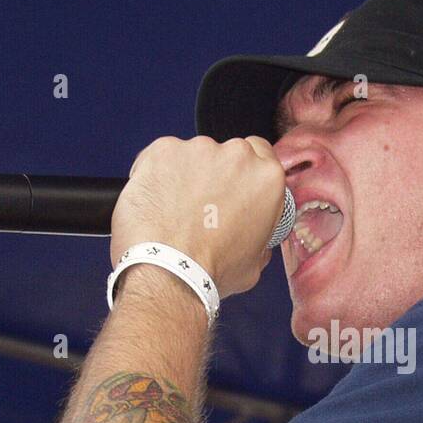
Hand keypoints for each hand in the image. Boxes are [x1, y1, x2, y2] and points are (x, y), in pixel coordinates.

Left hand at [111, 135, 286, 296]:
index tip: (233, 185)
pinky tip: (156, 201)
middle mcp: (237, 156)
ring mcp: (199, 150)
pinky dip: (157, 174)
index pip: (261, 154)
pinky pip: (161, 158)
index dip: (245, 172)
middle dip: (215, 174)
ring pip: (193, 156)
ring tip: (174, 210)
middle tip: (202, 205)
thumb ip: (258, 235)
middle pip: (227, 153)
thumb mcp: (255, 261)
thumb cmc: (211, 271)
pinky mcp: (164, 150)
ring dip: (186, 175)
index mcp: (266, 179)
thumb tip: (251, 234)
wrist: (169, 272)